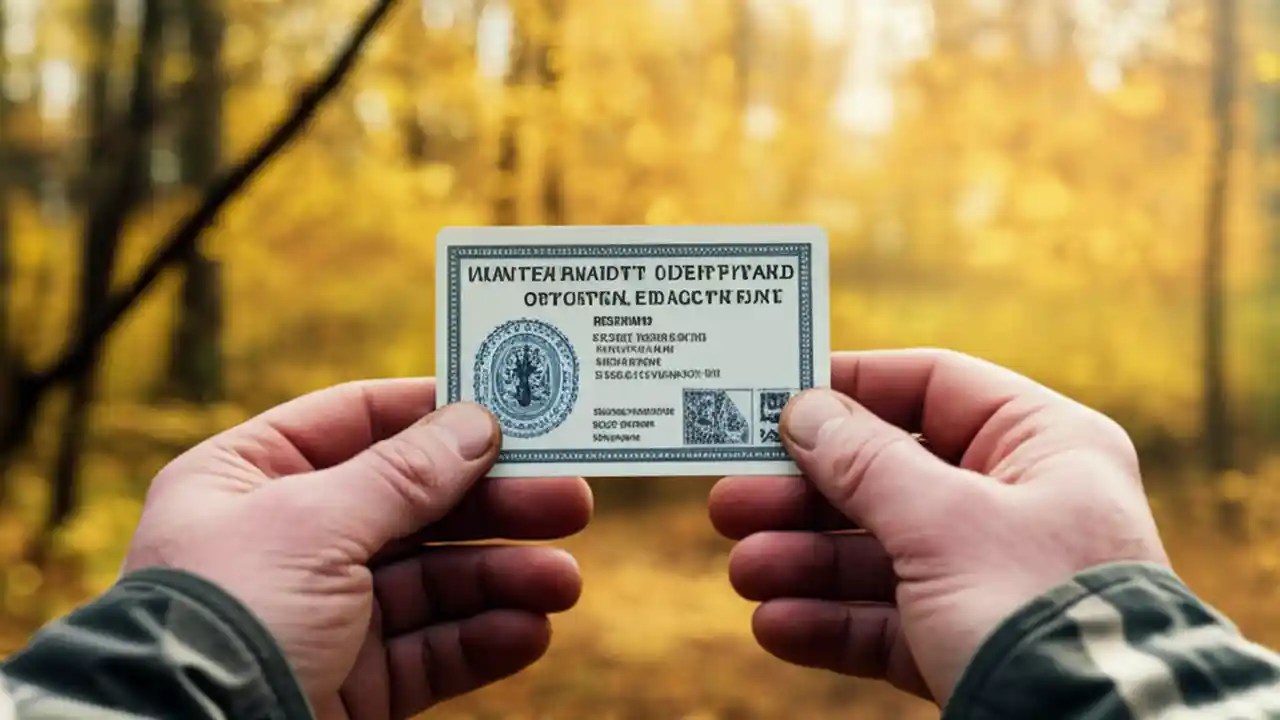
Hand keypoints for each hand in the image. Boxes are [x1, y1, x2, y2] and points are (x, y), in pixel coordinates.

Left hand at [122, 379, 592, 718]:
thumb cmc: (227, 616)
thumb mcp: (314, 524)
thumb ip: (405, 474)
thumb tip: (477, 422)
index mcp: (249, 479)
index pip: (356, 422)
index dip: (436, 414)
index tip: (513, 411)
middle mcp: (287, 542)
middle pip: (414, 506)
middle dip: (495, 506)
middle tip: (572, 500)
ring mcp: (322, 616)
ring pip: (432, 584)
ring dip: (502, 578)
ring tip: (563, 582)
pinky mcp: (349, 683)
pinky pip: (428, 652)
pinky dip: (481, 640)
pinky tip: (528, 631)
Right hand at [709, 350, 1167, 704]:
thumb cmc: (1039, 611)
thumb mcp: (944, 523)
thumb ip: (865, 462)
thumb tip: (804, 411)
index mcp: (1041, 446)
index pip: (932, 387)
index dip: (849, 389)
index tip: (773, 401)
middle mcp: (1017, 505)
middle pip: (887, 477)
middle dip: (803, 496)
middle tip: (730, 502)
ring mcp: (991, 579)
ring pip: (877, 555)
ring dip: (805, 562)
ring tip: (744, 571)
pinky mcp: (967, 644)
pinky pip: (887, 621)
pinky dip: (831, 622)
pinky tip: (775, 624)